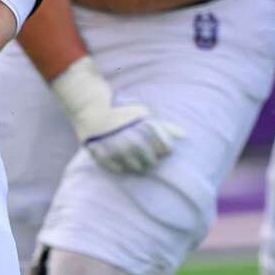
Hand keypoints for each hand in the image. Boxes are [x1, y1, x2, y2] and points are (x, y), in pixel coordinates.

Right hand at [51, 57, 184, 173]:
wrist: (90, 105)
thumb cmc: (120, 110)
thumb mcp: (143, 113)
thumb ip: (164, 126)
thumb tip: (185, 136)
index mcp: (146, 128)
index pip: (165, 149)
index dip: (163, 148)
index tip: (156, 145)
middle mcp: (134, 140)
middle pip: (152, 162)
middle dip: (149, 158)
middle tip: (141, 151)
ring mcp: (118, 149)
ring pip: (136, 168)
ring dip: (136, 164)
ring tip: (130, 155)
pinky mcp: (103, 155)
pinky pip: (118, 169)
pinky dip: (120, 166)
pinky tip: (119, 158)